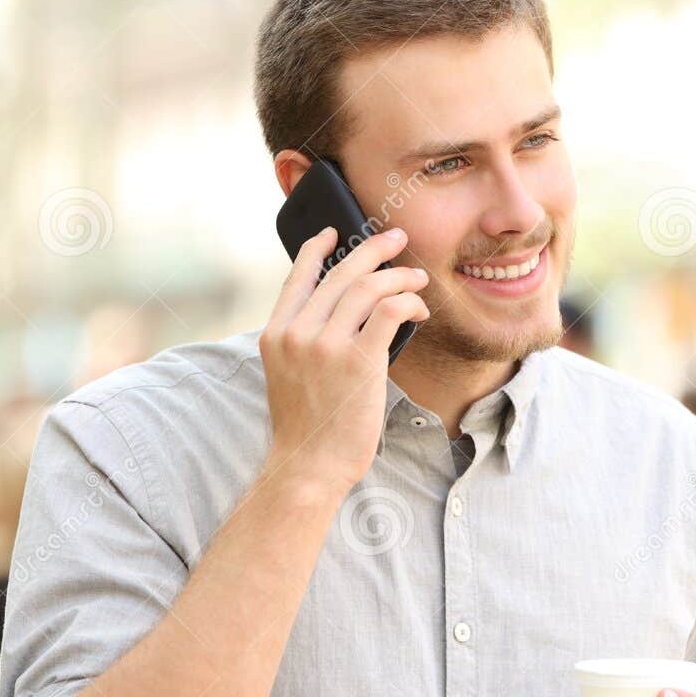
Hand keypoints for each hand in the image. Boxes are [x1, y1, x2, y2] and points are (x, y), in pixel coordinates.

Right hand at [258, 225, 428, 497]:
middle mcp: (298, 333)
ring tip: (418, 279)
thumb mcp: (290, 374)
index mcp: (276, 334)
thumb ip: (306, 341)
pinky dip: (408, 303)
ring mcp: (326, 346)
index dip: (317, 248)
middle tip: (398, 238)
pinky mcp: (358, 361)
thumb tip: (348, 311)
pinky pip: (390, 312)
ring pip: (368, 287)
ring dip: (399, 277)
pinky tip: (419, 310)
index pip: (297, 277)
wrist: (310, 465)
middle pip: (340, 273)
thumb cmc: (308, 426)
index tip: (336, 232)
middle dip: (373, 249)